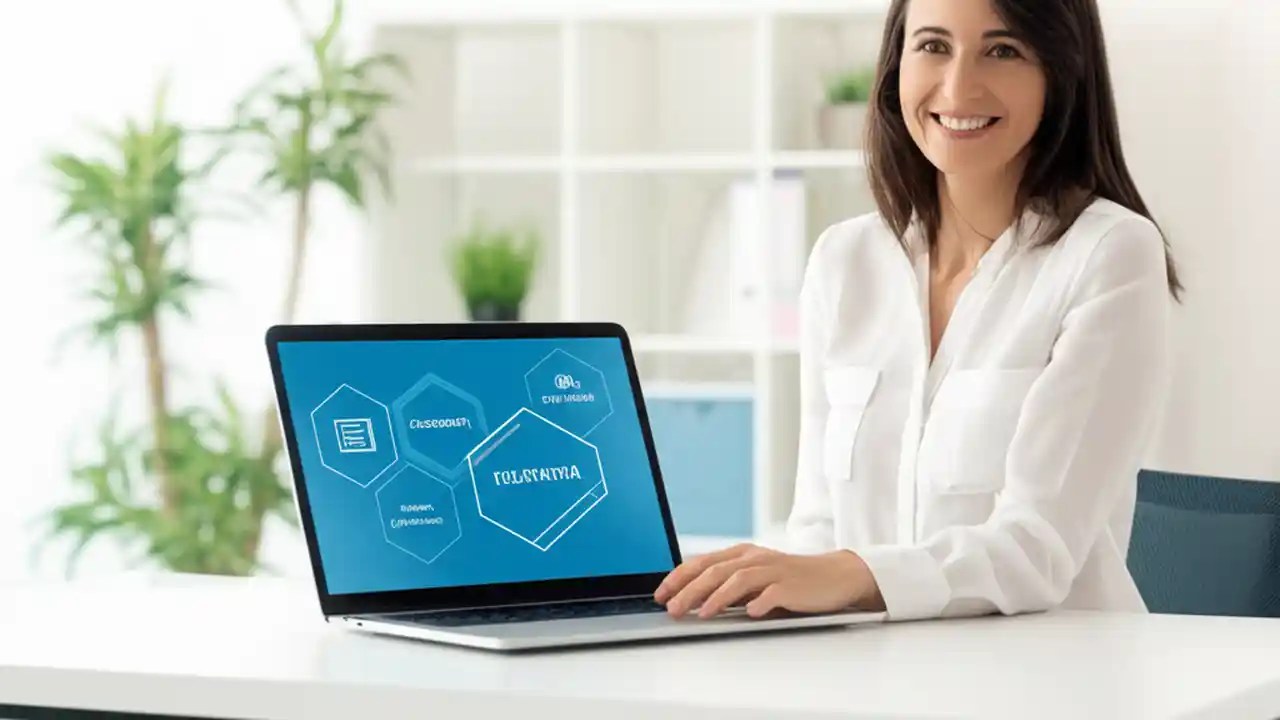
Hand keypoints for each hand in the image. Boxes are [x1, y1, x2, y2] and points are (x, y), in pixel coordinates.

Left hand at [653, 543, 885, 618]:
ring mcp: (774, 571)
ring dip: (717, 597)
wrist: (835, 576)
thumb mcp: (756, 577)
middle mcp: (755, 559)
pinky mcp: (792, 586)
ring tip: (700, 613)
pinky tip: (749, 613)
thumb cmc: (791, 580)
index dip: (679, 577)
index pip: (703, 563)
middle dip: (690, 590)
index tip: (661, 594)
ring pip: (739, 579)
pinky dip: (759, 602)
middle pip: (715, 571)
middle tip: (672, 608)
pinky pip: (772, 593)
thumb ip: (729, 584)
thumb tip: (693, 599)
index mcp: (742, 554)